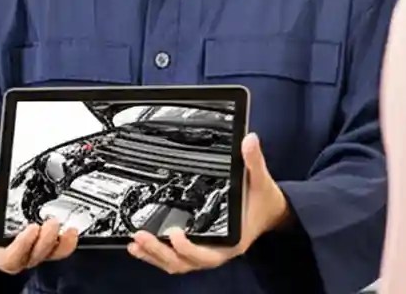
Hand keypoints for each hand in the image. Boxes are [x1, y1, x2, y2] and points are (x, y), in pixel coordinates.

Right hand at [0, 183, 78, 274]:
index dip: (22, 246)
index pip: (10, 258)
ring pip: (49, 254)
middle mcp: (19, 256)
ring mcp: (35, 251)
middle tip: (51, 224)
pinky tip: (73, 230)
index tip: (32, 229)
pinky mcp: (49, 245)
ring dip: (59, 242)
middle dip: (44, 241)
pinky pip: (60, 249)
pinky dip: (68, 242)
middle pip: (33, 257)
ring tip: (63, 225)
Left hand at [128, 132, 289, 273]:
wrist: (269, 211)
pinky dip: (158, 255)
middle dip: (160, 252)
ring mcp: (206, 251)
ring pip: (177, 263)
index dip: (188, 249)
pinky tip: (141, 247)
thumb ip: (253, 161)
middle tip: (142, 236)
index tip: (174, 234)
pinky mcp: (198, 247)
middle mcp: (217, 251)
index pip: (206, 254)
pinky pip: (176, 258)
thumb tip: (248, 140)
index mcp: (232, 241)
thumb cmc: (263, 200)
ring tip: (136, 244)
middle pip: (184, 262)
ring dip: (155, 256)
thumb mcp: (260, 180)